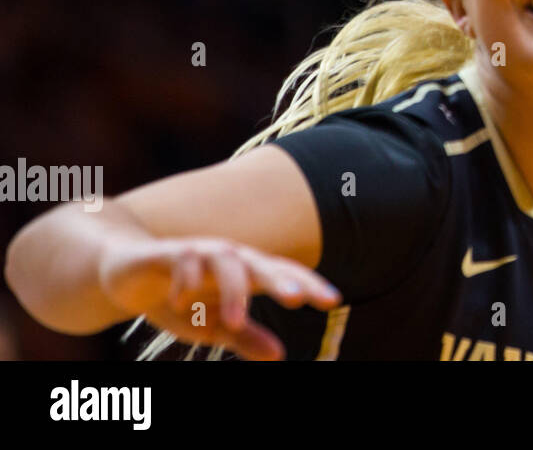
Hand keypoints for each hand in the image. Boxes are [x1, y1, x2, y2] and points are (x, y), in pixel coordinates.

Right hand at [99, 235, 340, 359]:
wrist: (125, 274)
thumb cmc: (177, 298)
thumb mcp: (212, 324)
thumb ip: (245, 336)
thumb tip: (279, 354)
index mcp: (245, 273)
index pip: (284, 274)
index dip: (309, 284)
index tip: (334, 301)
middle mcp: (228, 257)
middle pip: (261, 263)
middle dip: (281, 280)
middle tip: (299, 300)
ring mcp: (198, 251)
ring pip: (225, 259)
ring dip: (232, 290)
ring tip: (236, 321)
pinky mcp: (167, 252)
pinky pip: (182, 259)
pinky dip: (185, 280)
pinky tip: (182, 301)